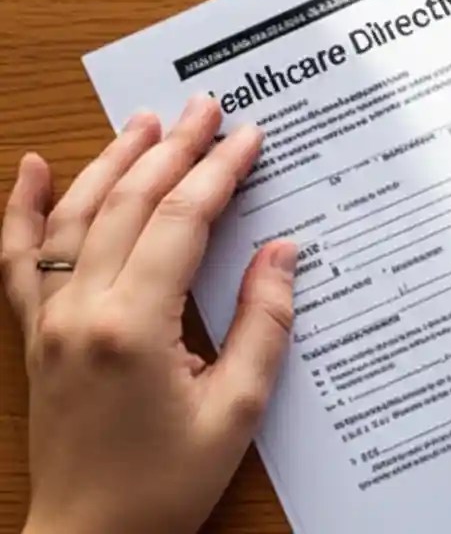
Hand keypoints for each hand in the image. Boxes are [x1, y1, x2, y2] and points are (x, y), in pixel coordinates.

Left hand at [1, 96, 295, 533]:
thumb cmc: (166, 484)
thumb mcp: (237, 410)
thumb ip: (262, 324)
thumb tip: (283, 251)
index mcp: (134, 327)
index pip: (182, 222)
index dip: (219, 173)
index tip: (249, 137)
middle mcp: (80, 310)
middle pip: (130, 204)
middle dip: (175, 150)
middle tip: (207, 108)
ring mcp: (47, 319)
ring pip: (76, 216)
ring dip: (114, 161)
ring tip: (148, 121)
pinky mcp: (33, 334)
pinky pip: (17, 258)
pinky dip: (23, 208)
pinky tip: (37, 167)